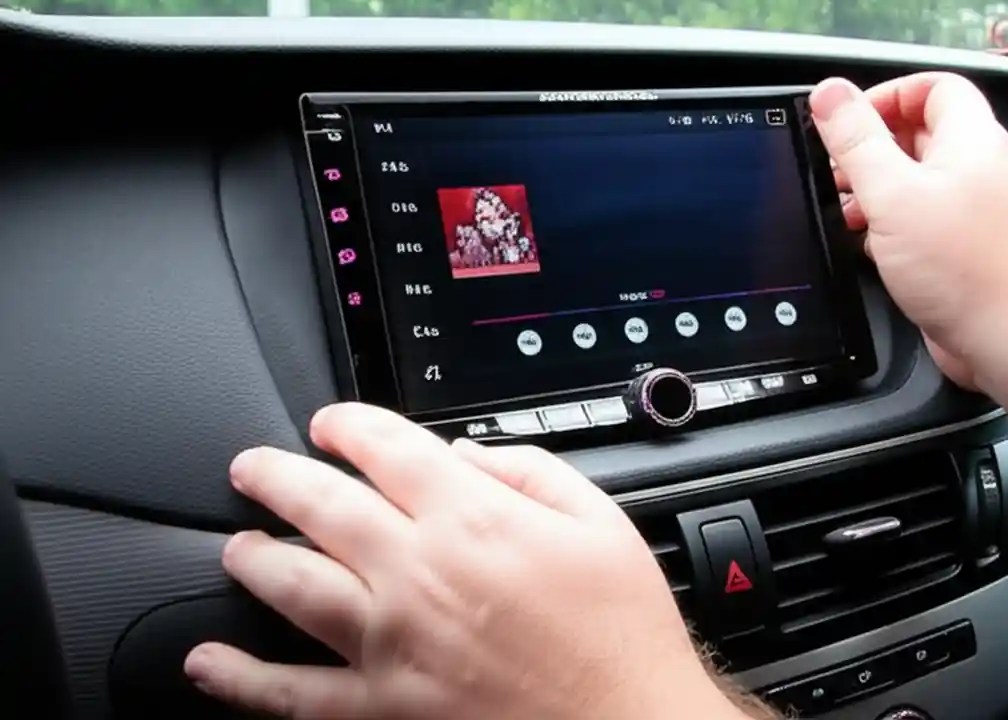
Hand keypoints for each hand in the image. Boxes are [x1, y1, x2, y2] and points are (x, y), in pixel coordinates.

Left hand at [183, 403, 738, 719]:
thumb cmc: (621, 629)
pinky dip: (243, 679)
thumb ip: (530, 470)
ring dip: (254, 557)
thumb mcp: (600, 520)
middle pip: (322, 505)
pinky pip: (295, 694)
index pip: (386, 448)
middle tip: (252, 468)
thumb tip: (466, 454)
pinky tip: (210, 662)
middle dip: (277, 476)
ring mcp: (394, 642)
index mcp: (474, 518)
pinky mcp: (386, 707)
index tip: (333, 423)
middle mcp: (420, 572)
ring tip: (238, 544)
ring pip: (295, 585)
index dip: (348, 424)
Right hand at [810, 74, 1007, 389]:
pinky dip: (889, 227)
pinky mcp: (962, 249)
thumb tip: (830, 95)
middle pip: (918, 134)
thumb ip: (857, 140)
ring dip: (875, 191)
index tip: (848, 120)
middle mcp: (976, 170)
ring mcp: (971, 211)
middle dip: (870, 148)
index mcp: (969, 139)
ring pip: (914, 182)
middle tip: (838, 168)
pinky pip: (919, 222)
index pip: (933, 88)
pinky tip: (869, 246)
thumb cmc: (968, 268)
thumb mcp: (893, 193)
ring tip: (848, 210)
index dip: (887, 95)